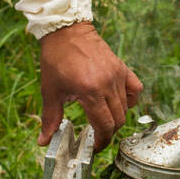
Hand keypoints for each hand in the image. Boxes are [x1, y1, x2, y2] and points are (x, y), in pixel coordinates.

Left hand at [37, 20, 142, 151]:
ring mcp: (117, 75)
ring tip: (103, 120)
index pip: (105, 125)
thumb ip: (50, 118)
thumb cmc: (55, 59)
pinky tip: (118, 102)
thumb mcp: (50, 90)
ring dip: (116, 118)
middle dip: (108, 133)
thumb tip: (44, 141)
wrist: (65, 31)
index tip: (94, 147)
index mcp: (89, 91)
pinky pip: (135, 89)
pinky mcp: (122, 67)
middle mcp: (107, 84)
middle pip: (118, 120)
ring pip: (126, 107)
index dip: (101, 142)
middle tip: (96, 136)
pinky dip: (130, 100)